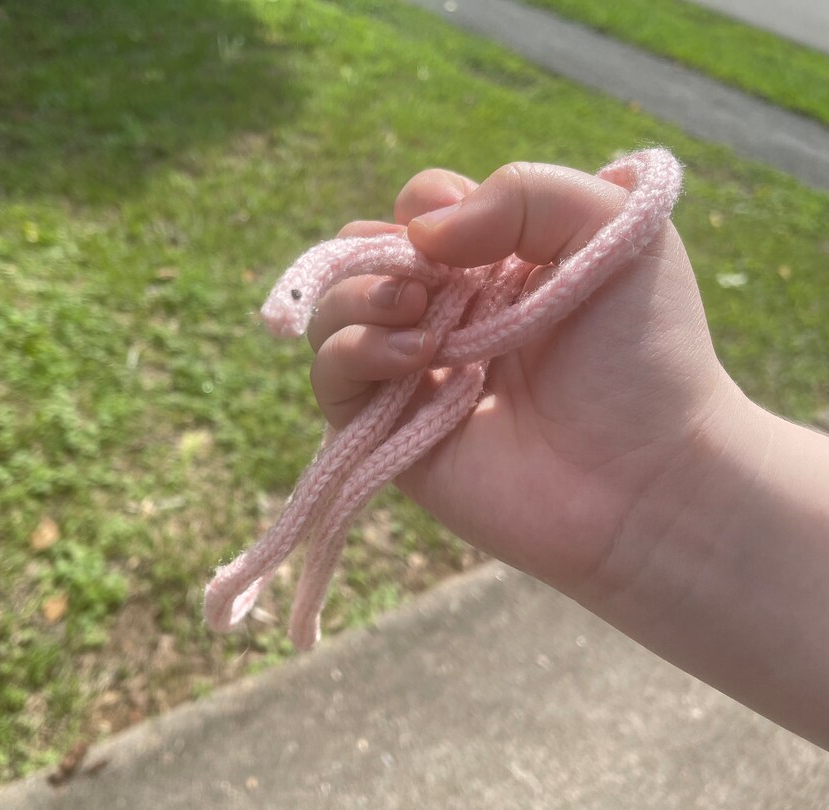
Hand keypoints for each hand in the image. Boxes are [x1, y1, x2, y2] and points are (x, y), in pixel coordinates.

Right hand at [308, 161, 740, 596]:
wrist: (647, 474)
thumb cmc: (644, 353)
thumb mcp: (613, 227)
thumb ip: (524, 192)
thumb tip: (421, 234)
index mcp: (496, 264)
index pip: (420, 212)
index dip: (426, 206)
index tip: (464, 230)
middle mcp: (446, 315)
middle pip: (361, 255)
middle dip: (379, 251)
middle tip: (430, 279)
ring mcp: (415, 375)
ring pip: (332, 313)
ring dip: (360, 296)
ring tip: (420, 316)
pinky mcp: (390, 433)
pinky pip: (330, 379)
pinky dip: (352, 352)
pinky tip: (417, 357)